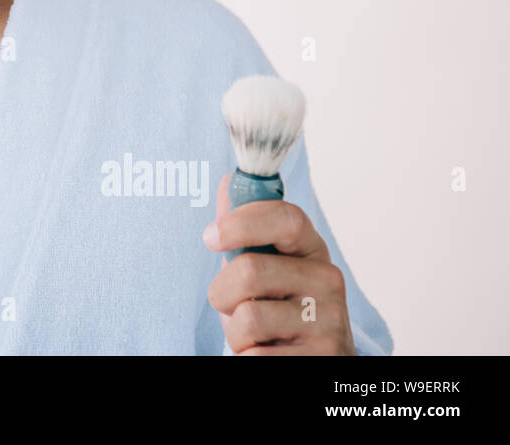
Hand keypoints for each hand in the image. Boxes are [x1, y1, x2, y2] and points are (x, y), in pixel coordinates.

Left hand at [203, 173, 354, 354]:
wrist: (310, 357)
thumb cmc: (275, 305)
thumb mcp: (262, 264)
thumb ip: (244, 228)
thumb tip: (227, 182)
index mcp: (311, 248)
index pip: (287, 218)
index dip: (242, 222)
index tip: (210, 237)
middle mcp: (328, 281)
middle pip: (250, 270)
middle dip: (221, 291)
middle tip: (231, 304)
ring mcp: (330, 322)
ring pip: (248, 317)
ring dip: (234, 331)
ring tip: (254, 334)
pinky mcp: (322, 359)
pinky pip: (255, 356)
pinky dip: (247, 355)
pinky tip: (267, 353)